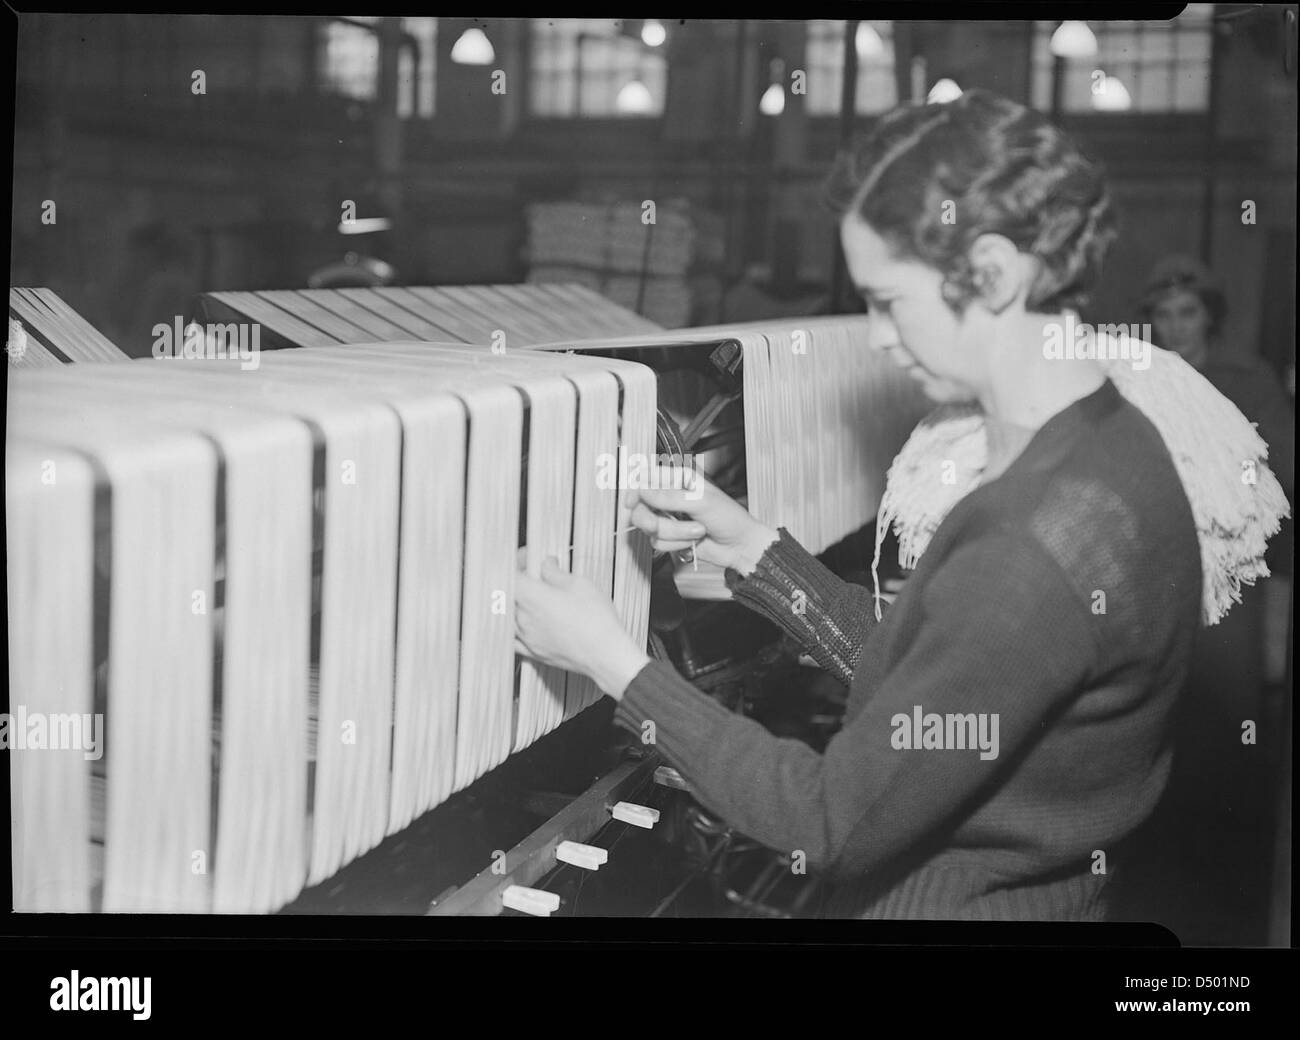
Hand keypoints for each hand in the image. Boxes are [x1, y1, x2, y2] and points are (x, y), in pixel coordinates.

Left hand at [515, 558, 649, 699]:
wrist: (605, 655)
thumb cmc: (595, 619)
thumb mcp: (579, 584)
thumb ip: (555, 573)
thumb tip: (546, 564)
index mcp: (531, 597)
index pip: (509, 574)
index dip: (516, 562)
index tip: (529, 558)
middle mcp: (522, 618)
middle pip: (505, 594)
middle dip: (516, 580)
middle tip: (532, 574)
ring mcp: (525, 638)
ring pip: (505, 616)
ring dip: (513, 603)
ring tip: (530, 597)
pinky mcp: (532, 653)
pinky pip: (511, 639)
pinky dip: (512, 627)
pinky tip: (523, 622)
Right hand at [627, 466, 777, 575]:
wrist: (739, 545)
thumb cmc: (729, 517)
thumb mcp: (701, 501)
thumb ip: (669, 496)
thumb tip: (643, 490)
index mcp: (679, 479)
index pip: (647, 478)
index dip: (636, 490)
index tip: (633, 502)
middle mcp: (671, 498)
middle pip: (641, 507)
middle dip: (651, 519)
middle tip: (657, 525)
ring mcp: (669, 519)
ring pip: (650, 528)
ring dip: (674, 533)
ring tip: (696, 530)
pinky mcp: (671, 537)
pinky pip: (658, 543)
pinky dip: (676, 544)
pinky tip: (693, 540)